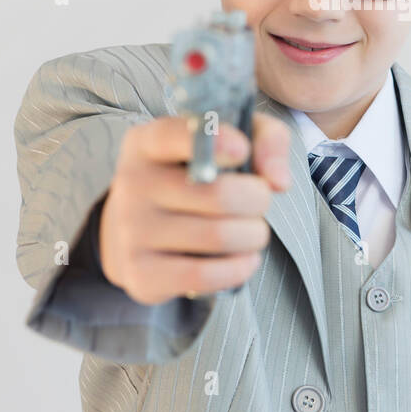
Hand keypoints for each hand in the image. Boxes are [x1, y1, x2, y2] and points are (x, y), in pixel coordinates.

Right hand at [98, 112, 291, 304]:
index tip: (242, 150)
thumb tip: (278, 181)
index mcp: (148, 142)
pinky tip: (244, 258)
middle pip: (220, 195)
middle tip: (257, 201)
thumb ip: (265, 139)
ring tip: (251, 230)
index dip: (215, 141)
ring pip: (219, 237)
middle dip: (258, 200)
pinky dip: (239, 268)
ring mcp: (132, 231)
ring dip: (253, 236)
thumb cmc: (194, 176)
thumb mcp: (227, 141)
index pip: (173, 135)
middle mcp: (133, 183)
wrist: (136, 227)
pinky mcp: (140, 273)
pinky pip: (205, 276)